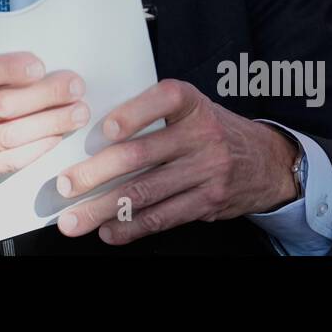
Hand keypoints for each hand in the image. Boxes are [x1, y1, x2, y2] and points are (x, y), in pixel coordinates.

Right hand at [0, 52, 88, 209]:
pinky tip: (55, 137)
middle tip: (73, 86)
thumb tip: (33, 65)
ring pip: (4, 137)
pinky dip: (34, 149)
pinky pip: (3, 162)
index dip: (4, 69)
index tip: (37, 65)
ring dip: (47, 124)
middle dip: (41, 95)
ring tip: (75, 112)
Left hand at [54, 78, 298, 244]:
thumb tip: (92, 137)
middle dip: (95, 173)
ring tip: (74, 220)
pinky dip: (131, 227)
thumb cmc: (211, 129)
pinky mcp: (208, 201)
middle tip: (65, 186)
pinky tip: (108, 231)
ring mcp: (208, 171)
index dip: (133, 114)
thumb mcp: (191, 110)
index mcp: (192, 103)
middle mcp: (202, 135)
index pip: (162, 100)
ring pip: (146, 192)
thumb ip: (152, 115)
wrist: (266, 160)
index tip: (103, 129)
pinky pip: (163, 218)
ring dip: (103, 209)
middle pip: (141, 154)